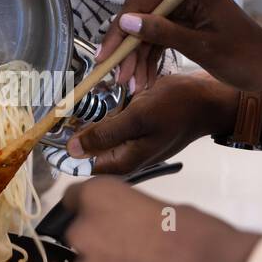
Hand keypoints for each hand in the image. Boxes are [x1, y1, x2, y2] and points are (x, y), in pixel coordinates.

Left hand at [61, 179, 256, 261]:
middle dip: (99, 245)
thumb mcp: (161, 208)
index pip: (74, 199)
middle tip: (130, 255)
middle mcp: (83, 231)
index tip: (101, 219)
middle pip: (79, 238)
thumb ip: (130, 215)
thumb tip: (126, 229)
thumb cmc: (201, 237)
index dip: (89, 211)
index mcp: (98, 197)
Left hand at [67, 72, 238, 174]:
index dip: (66, 150)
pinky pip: (117, 121)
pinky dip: (108, 110)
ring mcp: (136, 140)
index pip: (85, 164)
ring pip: (103, 133)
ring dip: (91, 119)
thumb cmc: (178, 109)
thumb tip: (72, 150)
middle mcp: (129, 154)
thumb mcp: (138, 118)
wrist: (211, 99)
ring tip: (74, 103)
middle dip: (76, 132)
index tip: (50, 131)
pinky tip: (103, 96)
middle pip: (92, 149)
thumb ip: (105, 134)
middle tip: (61, 111)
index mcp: (126, 160)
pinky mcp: (142, 125)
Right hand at [98, 0, 261, 99]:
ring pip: (150, 33)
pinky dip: (152, 62)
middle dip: (129, 50)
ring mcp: (190, 12)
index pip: (144, 2)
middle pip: (144, 18)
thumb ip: (163, 33)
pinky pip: (162, 42)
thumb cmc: (247, 60)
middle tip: (118, 78)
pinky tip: (145, 81)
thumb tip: (127, 22)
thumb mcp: (201, 48)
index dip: (121, 29)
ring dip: (139, 60)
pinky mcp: (191, 28)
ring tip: (133, 87)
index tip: (107, 56)